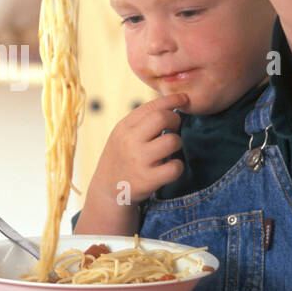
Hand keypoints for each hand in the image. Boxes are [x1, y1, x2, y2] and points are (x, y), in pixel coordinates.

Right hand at [88, 92, 187, 208]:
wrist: (107, 191)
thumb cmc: (122, 158)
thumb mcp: (123, 135)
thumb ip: (142, 120)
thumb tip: (171, 102)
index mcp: (124, 127)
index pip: (152, 106)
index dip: (172, 99)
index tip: (184, 99)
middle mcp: (130, 141)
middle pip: (162, 118)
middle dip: (175, 120)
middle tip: (173, 127)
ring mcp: (139, 160)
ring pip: (172, 141)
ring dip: (176, 144)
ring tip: (168, 150)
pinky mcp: (148, 180)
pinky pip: (175, 167)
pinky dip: (177, 166)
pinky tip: (169, 167)